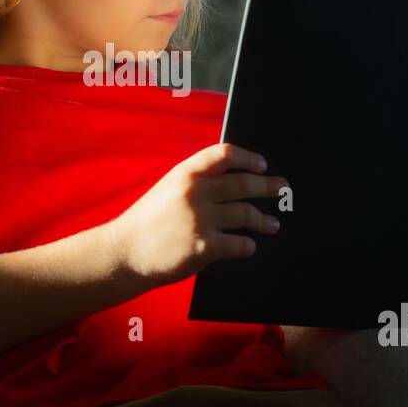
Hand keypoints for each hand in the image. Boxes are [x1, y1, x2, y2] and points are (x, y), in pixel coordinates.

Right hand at [104, 143, 288, 287]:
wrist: (126, 252)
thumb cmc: (148, 221)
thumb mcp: (169, 189)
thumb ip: (197, 182)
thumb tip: (232, 183)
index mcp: (186, 173)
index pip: (225, 154)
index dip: (248, 158)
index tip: (262, 165)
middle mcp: (195, 192)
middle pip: (243, 184)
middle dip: (268, 187)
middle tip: (282, 189)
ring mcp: (200, 219)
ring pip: (245, 214)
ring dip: (263, 220)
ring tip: (272, 223)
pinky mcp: (204, 247)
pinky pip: (238, 244)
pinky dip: (248, 245)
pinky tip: (250, 245)